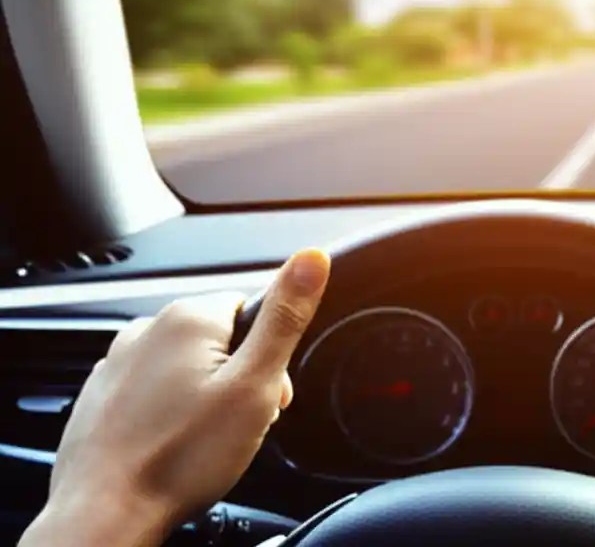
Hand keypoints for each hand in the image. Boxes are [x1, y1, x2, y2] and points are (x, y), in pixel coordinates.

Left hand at [20, 249, 330, 546]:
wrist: (106, 513)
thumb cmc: (180, 458)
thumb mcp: (255, 386)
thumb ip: (285, 319)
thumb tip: (312, 259)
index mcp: (188, 318)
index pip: (252, 310)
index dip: (271, 356)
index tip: (267, 393)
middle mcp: (147, 330)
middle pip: (220, 340)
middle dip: (239, 378)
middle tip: (241, 424)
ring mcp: (118, 364)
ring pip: (186, 368)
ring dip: (205, 396)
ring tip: (206, 440)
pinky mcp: (103, 397)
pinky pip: (154, 393)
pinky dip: (170, 414)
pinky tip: (175, 445)